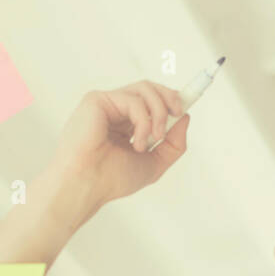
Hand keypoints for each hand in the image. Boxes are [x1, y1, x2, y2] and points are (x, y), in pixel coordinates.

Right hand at [44, 81, 190, 223]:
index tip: (186, 104)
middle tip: (178, 113)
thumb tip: (185, 117)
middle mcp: (115, 112)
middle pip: (149, 89)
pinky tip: (137, 142)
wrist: (88, 186)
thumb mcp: (154, 164)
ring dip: (159, 112)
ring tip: (155, 137)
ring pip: (144, 89)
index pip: (151, 103)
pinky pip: (133, 99)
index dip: (170, 99)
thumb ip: (172, 143)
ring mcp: (106, 105)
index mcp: (125, 125)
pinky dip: (143, 121)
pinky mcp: (97, 100)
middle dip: (170, 98)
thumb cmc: (111, 180)